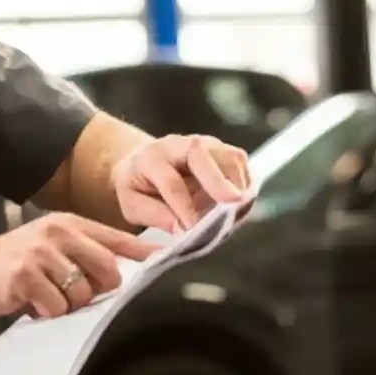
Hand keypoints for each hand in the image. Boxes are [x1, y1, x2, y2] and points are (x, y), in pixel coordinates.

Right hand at [0, 213, 157, 319]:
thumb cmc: (12, 264)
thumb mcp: (49, 246)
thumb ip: (83, 252)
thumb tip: (123, 271)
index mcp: (68, 223)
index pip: (117, 238)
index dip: (144, 252)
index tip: (167, 259)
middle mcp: (58, 232)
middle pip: (108, 269)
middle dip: (98, 289)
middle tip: (71, 291)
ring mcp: (41, 253)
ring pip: (84, 292)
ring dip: (68, 304)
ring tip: (46, 295)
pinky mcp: (26, 276)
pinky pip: (58, 307)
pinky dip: (48, 312)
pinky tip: (31, 303)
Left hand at [111, 134, 251, 233]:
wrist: (145, 165)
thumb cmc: (138, 188)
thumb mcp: (130, 205)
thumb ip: (153, 215)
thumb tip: (181, 229)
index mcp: (150, 158)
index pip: (171, 182)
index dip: (184, 206)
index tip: (193, 229)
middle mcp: (180, 144)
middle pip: (202, 154)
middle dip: (219, 181)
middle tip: (233, 205)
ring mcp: (205, 144)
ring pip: (229, 157)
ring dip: (237, 187)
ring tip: (234, 217)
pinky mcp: (224, 151)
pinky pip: (241, 166)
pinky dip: (245, 188)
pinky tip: (238, 210)